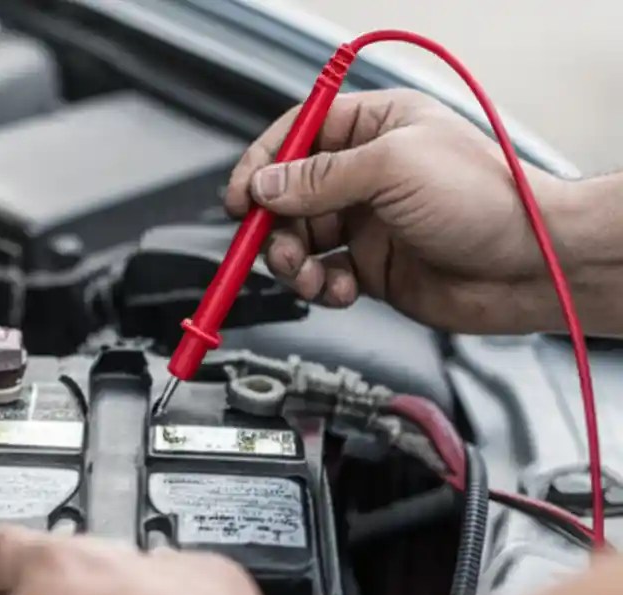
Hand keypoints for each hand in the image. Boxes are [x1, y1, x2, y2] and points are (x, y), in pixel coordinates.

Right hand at [226, 89, 575, 333]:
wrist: (530, 267)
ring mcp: (367, 221)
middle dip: (273, 224)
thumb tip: (265, 185)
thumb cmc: (488, 202)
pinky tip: (338, 290)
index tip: (240, 196)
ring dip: (292, 261)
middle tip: (272, 245)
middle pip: (287, 194)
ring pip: (298, 239)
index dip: (262, 164)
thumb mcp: (393, 169)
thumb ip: (319, 177)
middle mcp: (367, 173)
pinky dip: (320, 287)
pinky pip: (322, 275)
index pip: (297, 135)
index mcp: (375, 128)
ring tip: (307, 275)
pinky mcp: (372, 266)